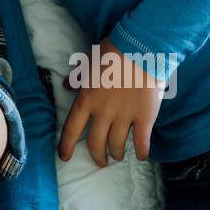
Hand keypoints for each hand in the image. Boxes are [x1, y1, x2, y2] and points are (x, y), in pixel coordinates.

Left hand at [58, 35, 165, 166]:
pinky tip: (142, 156)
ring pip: (117, 145)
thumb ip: (77, 78)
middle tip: (101, 161)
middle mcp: (103, 113)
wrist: (140, 48)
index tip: (65, 157)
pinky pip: (142, 141)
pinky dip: (142, 152)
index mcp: (86, 100)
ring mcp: (124, 116)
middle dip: (97, 156)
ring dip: (117, 154)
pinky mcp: (144, 117)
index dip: (66, 146)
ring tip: (118, 156)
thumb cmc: (112, 52)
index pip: (71, 129)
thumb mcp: (88, 63)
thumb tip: (65, 85)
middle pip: (96, 143)